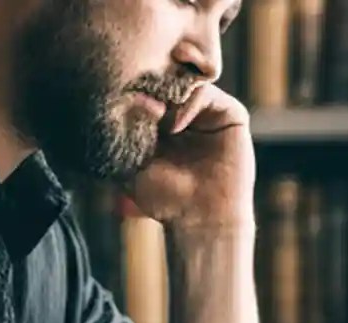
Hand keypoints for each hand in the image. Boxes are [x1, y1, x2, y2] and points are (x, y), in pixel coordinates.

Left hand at [128, 84, 254, 229]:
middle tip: (135, 92)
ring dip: (167, 93)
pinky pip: (206, 93)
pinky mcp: (231, 115)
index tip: (117, 93)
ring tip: (154, 115)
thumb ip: (127, 132)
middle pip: (167, 80)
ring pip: (186, 82)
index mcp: (163, 123)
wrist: (201, 217)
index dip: (134, 89)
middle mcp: (187, 114)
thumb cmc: (164, 197)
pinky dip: (187, 103)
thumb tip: (127, 97)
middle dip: (150, 83)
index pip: (148, 90)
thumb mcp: (133, 163)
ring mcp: (209, 113)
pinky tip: (175, 126)